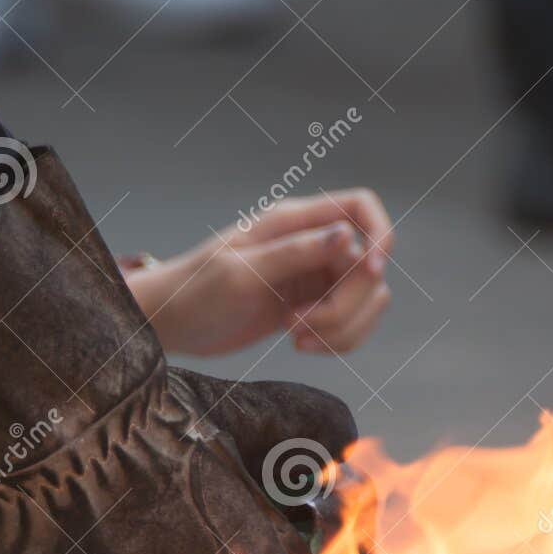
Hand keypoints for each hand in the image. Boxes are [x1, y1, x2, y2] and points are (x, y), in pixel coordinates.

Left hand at [128, 190, 392, 357]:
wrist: (171, 323)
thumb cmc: (195, 291)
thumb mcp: (241, 273)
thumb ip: (294, 253)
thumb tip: (347, 236)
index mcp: (293, 221)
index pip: (362, 208)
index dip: (381, 237)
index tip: (370, 274)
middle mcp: (311, 244)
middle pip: (369, 267)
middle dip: (347, 306)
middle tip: (299, 328)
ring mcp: (312, 278)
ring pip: (365, 299)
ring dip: (343, 328)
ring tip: (296, 340)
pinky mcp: (310, 308)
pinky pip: (348, 323)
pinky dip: (336, 340)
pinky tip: (300, 346)